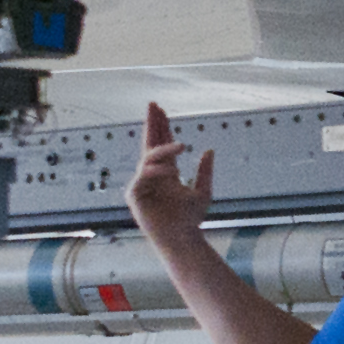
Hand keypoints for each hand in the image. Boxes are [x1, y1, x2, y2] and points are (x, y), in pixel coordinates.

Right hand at [126, 101, 215, 245]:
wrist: (182, 239)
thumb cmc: (191, 220)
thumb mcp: (203, 192)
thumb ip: (205, 171)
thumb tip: (209, 150)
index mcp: (167, 173)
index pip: (162, 144)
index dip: (161, 126)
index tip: (160, 109)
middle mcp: (152, 176)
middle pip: (150, 143)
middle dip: (151, 124)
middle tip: (152, 104)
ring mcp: (141, 185)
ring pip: (149, 158)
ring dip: (163, 150)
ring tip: (181, 146)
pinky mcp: (134, 196)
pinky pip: (142, 176)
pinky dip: (156, 171)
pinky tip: (169, 171)